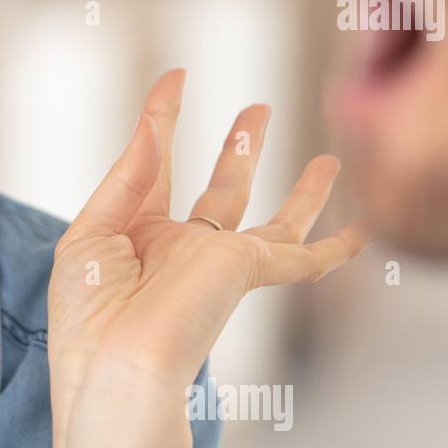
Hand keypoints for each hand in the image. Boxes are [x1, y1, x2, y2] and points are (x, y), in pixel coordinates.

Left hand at [47, 68, 369, 447]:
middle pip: (221, 188)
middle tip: (260, 108)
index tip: (177, 77)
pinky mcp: (246, 271)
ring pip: (270, 219)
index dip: (163, 118)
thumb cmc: (88, 317)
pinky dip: (330, 249)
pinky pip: (299, 259)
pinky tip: (359, 235)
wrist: (118, 370)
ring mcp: (216, 261)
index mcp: (134, 239)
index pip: (153, 166)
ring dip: (299, 190)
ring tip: (328, 159)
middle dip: (240, 147)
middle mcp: (180, 250)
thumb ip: (128, 176)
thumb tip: (152, 125)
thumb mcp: (89, 235)